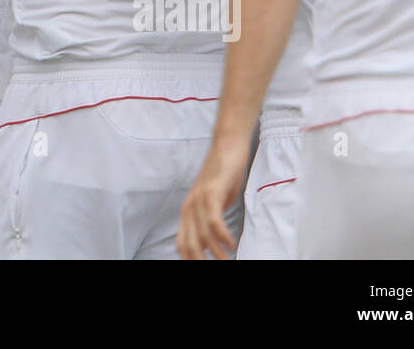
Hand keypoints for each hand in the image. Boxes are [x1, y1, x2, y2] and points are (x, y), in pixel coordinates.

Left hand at [176, 134, 248, 259]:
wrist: (227, 145)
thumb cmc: (223, 176)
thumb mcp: (215, 204)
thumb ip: (209, 223)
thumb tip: (207, 245)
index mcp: (188, 212)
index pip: (182, 245)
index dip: (190, 260)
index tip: (202, 269)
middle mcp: (189, 207)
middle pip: (189, 245)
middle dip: (201, 262)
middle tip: (220, 268)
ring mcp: (198, 199)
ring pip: (202, 235)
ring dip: (216, 254)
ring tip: (227, 263)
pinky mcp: (211, 191)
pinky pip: (213, 219)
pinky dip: (222, 235)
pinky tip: (231, 245)